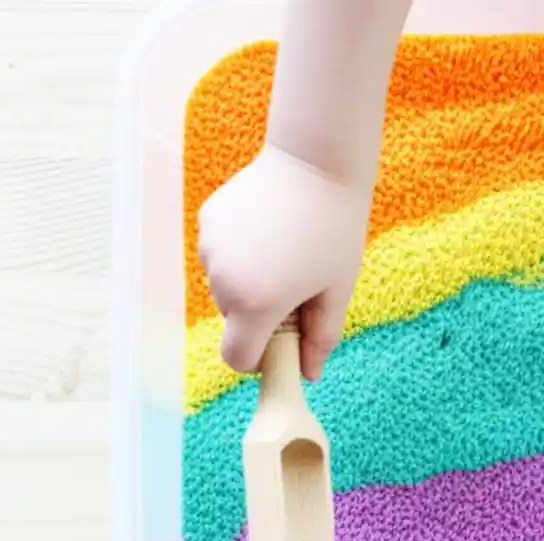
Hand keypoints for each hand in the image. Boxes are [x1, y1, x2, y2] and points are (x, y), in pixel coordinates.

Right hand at [197, 144, 370, 381]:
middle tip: (299, 281)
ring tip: (286, 249)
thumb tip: (308, 374)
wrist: (316, 163)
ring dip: (250, 280)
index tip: (283, 340)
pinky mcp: (207, 220)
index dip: (260, 358)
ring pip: (226, 285)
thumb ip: (320, 338)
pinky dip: (241, 251)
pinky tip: (270, 228)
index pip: (237, 359)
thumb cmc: (335, 230)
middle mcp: (223, 279)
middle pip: (234, 319)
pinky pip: (221, 253)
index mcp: (256, 304)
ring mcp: (210, 247)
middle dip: (261, 312)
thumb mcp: (336, 290)